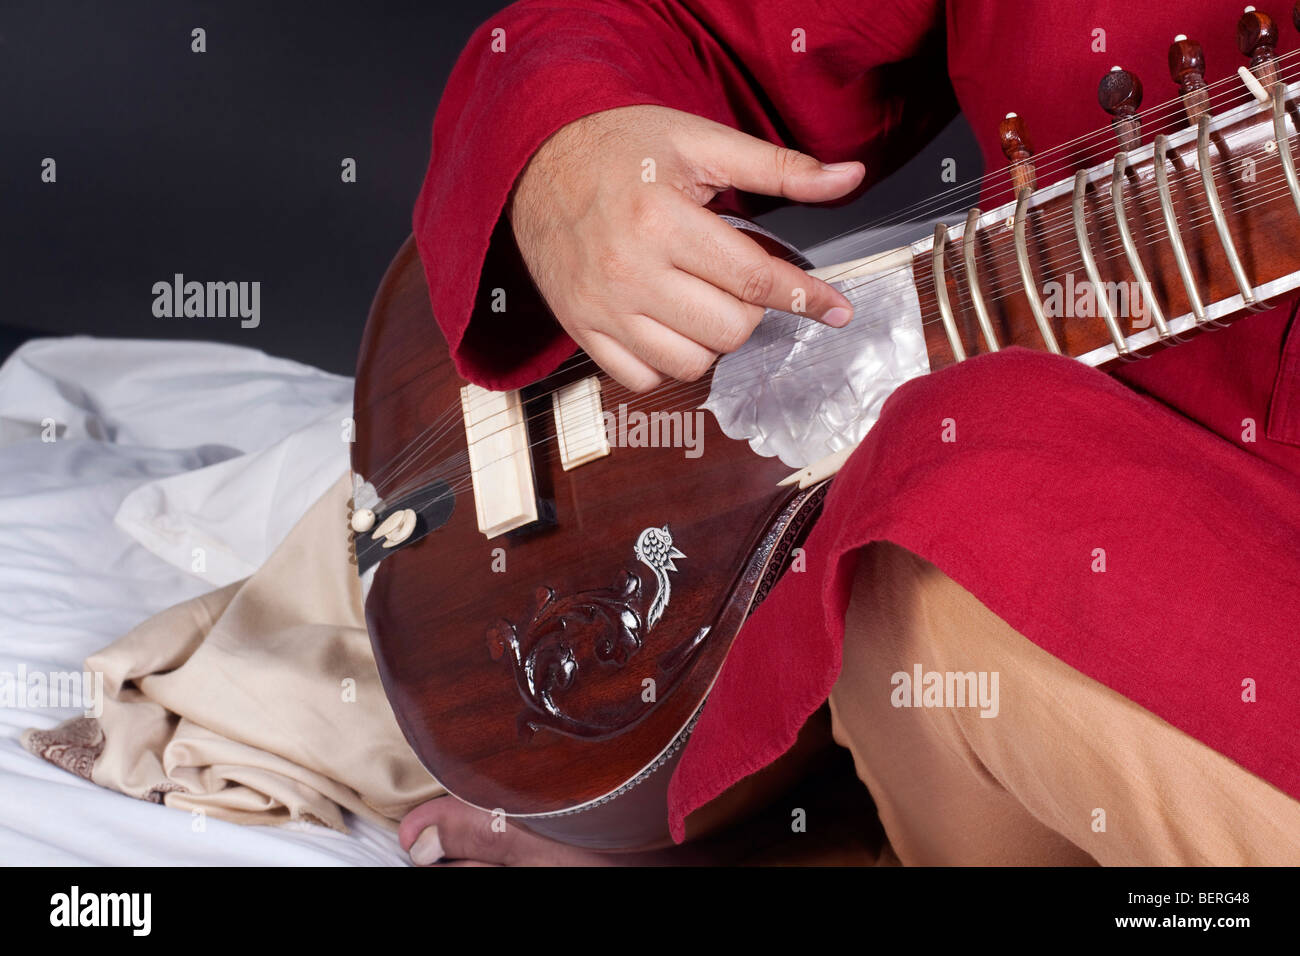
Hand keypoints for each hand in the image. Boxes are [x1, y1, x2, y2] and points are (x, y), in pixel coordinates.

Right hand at [508, 104, 864, 390]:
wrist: (534, 158)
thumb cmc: (620, 147)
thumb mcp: (701, 142)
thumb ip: (779, 168)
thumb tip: (848, 178)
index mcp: (661, 221)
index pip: (755, 279)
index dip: (806, 297)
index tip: (837, 310)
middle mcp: (628, 273)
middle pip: (729, 330)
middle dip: (751, 308)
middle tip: (735, 276)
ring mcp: (601, 310)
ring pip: (691, 364)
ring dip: (712, 338)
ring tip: (700, 297)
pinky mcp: (581, 331)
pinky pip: (643, 379)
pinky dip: (667, 360)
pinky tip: (667, 321)